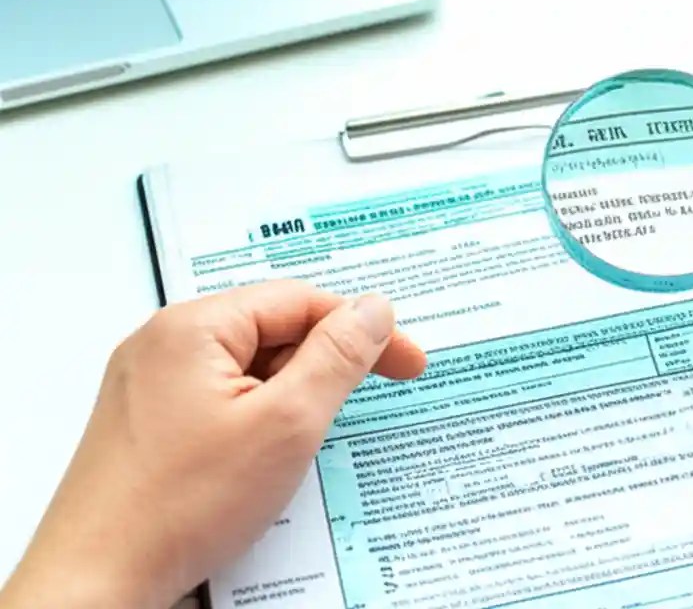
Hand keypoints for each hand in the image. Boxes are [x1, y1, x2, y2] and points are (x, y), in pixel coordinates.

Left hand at [0, 281, 425, 608]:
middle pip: (273, 329)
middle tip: (375, 393)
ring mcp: (150, 385)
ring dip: (294, 394)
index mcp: (193, 328)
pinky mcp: (149, 423)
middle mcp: (164, 345)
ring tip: (313, 438)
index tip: (406, 361)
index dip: (363, 328)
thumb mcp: (286, 424)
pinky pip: (222, 400)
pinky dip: (261, 418)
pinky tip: (274, 456)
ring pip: (249, 369)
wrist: (98, 582)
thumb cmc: (178, 507)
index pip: (299, 301)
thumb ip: (337, 358)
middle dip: (328, 362)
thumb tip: (372, 310)